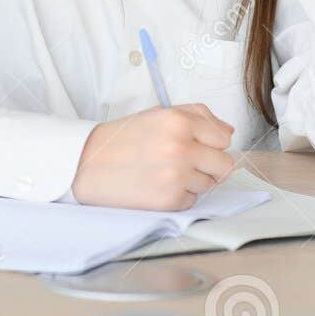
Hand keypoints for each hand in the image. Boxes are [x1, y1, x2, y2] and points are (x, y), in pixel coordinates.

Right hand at [71, 103, 234, 210]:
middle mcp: (181, 148)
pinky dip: (179, 196)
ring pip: (210, 185)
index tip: (196, 145)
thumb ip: (198, 116)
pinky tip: (158, 185)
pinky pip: (192, 200)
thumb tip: (229, 132)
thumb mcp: (159, 114)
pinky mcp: (169, 201)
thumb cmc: (123, 138)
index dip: (211, 143)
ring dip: (193, 181)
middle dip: (209, 165)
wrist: (86, 164)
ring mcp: (176, 176)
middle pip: (225, 165)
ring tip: (165, 172)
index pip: (224, 139)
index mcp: (179, 121)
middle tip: (186, 163)